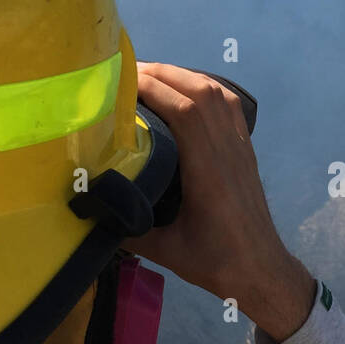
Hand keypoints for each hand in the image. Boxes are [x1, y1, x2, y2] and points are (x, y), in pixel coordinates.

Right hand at [130, 63, 315, 342]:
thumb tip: (82, 210)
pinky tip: (183, 89)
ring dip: (182, 76)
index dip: (154, 88)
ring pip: (216, 93)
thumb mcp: (165, 251)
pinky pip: (229, 104)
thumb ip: (126, 229)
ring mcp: (241, 146)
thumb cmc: (216, 263)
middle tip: (124, 73)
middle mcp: (228, 150)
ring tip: (148, 76)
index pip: (186, 111)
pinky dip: (205, 87)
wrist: (262, 270)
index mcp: (209, 172)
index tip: (119, 81)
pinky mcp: (245, 148)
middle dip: (161, 74)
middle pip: (199, 92)